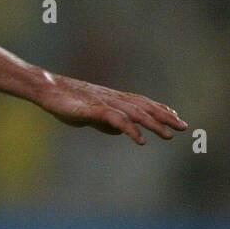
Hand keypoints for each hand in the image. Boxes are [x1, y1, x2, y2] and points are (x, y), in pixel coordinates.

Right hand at [31, 72, 186, 144]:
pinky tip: (140, 140)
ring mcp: (104, 102)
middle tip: (183, 127)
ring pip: (135, 112)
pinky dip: (130, 129)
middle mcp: (112, 98)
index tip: (174, 116)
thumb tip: (118, 131)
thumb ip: (104, 121)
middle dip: (164, 116)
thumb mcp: (87, 113)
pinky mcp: (94, 109)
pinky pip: (117, 119)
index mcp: (112, 98)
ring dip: (153, 123)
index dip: (158, 108)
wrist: (46, 88)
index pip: (141, 102)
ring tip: (168, 135)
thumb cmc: (63, 101)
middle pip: (144, 106)